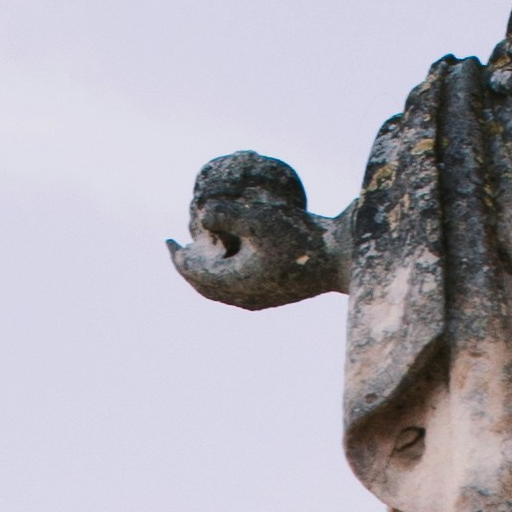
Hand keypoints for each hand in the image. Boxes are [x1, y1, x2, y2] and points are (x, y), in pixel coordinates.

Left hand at [168, 150, 349, 308]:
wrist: (342, 258)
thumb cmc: (304, 237)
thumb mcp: (262, 218)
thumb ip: (227, 214)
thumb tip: (200, 215)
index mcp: (235, 284)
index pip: (194, 272)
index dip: (178, 256)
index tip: (168, 240)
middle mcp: (244, 297)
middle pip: (204, 285)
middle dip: (189, 266)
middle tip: (177, 249)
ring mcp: (260, 298)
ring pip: (221, 289)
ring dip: (207, 272)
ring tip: (201, 253)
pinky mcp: (274, 293)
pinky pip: (238, 288)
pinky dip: (226, 273)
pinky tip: (231, 257)